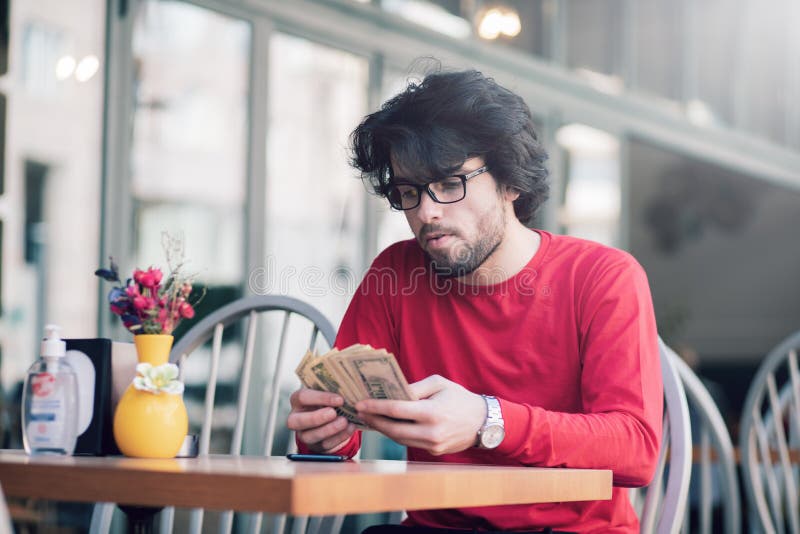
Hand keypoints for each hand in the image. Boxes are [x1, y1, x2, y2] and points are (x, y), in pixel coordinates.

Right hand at [286, 388, 356, 452]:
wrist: (332, 417)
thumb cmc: (328, 400)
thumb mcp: (327, 393)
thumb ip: (332, 391)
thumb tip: (346, 391)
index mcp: (297, 400)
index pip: (302, 397)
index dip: (320, 398)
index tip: (339, 399)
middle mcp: (296, 418)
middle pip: (296, 421)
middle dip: (316, 418)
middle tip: (333, 413)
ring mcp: (304, 434)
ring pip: (309, 436)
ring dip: (329, 430)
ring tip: (344, 422)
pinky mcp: (315, 446)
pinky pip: (324, 445)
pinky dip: (339, 437)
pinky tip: (349, 428)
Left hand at [355, 375, 485, 455]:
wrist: (484, 422)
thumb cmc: (460, 398)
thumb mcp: (439, 384)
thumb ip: (416, 387)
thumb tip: (393, 392)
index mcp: (433, 412)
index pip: (397, 410)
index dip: (376, 407)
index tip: (360, 403)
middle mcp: (431, 432)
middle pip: (393, 428)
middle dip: (374, 420)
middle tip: (360, 412)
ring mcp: (432, 445)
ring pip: (399, 439)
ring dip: (382, 429)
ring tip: (370, 418)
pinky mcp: (434, 451)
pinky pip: (409, 443)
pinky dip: (396, 434)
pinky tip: (387, 426)